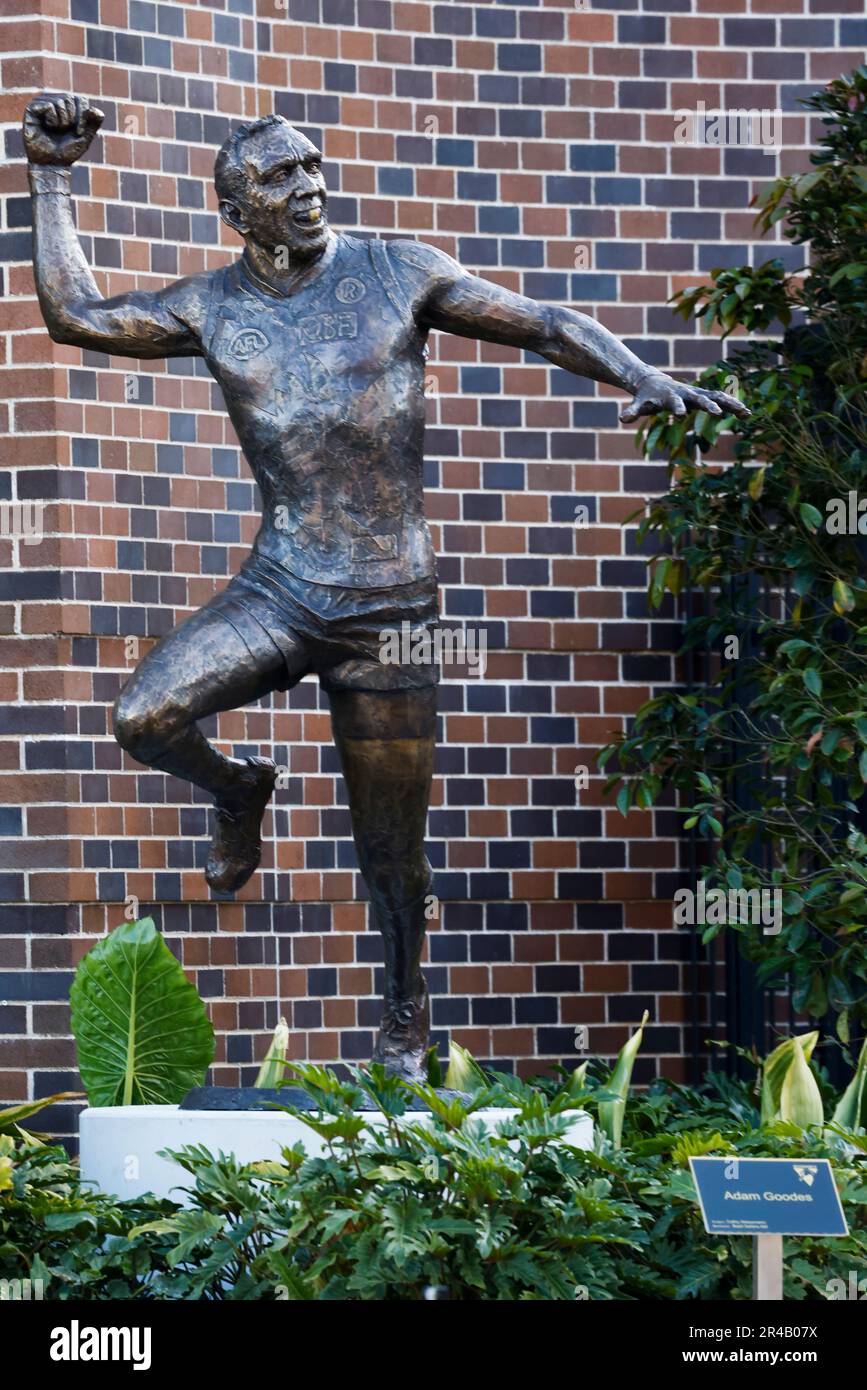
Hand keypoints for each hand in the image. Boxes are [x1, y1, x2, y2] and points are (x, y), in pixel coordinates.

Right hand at [23, 93, 103, 166]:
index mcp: (68, 106)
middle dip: (72, 119)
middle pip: (70, 98)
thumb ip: (93, 124)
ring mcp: (42, 103)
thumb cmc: (67, 152)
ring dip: (62, 121)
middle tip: (64, 132)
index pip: (81, 100)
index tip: (79, 132)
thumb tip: (99, 111)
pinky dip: (52, 119)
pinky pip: (48, 105)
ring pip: (59, 101)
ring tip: (55, 130)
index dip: (83, 116)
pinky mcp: (32, 108)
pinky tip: (47, 127)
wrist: (50, 165)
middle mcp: (54, 101)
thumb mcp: (84, 138)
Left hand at [620, 370, 749, 424]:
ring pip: (716, 397)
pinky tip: (747, 413)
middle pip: (699, 398)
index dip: (677, 408)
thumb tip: (622, 418)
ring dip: (730, 404)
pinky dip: (733, 405)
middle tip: (718, 412)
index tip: (680, 416)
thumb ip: (632, 411)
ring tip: (746, 412)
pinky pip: (721, 399)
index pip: (675, 403)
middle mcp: (687, 393)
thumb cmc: (646, 397)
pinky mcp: (703, 396)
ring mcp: (697, 393)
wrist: (653, 381)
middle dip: (708, 405)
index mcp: (671, 396)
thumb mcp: (639, 404)